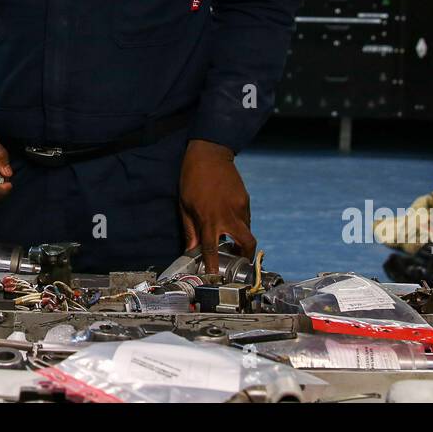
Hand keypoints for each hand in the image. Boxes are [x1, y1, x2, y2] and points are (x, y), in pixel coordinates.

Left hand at [179, 139, 255, 277]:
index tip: (214, 277)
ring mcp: (240, 207)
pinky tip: (229, 220)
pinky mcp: (245, 200)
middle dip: (245, 257)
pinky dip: (239, 224)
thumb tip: (191, 250)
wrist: (210, 154)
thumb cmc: (192, 180)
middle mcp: (228, 216)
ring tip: (230, 240)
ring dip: (240, 240)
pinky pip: (245, 218)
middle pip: (246, 244)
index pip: (212, 249)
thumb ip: (190, 230)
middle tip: (237, 262)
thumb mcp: (185, 206)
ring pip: (247, 231)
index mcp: (209, 219)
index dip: (213, 266)